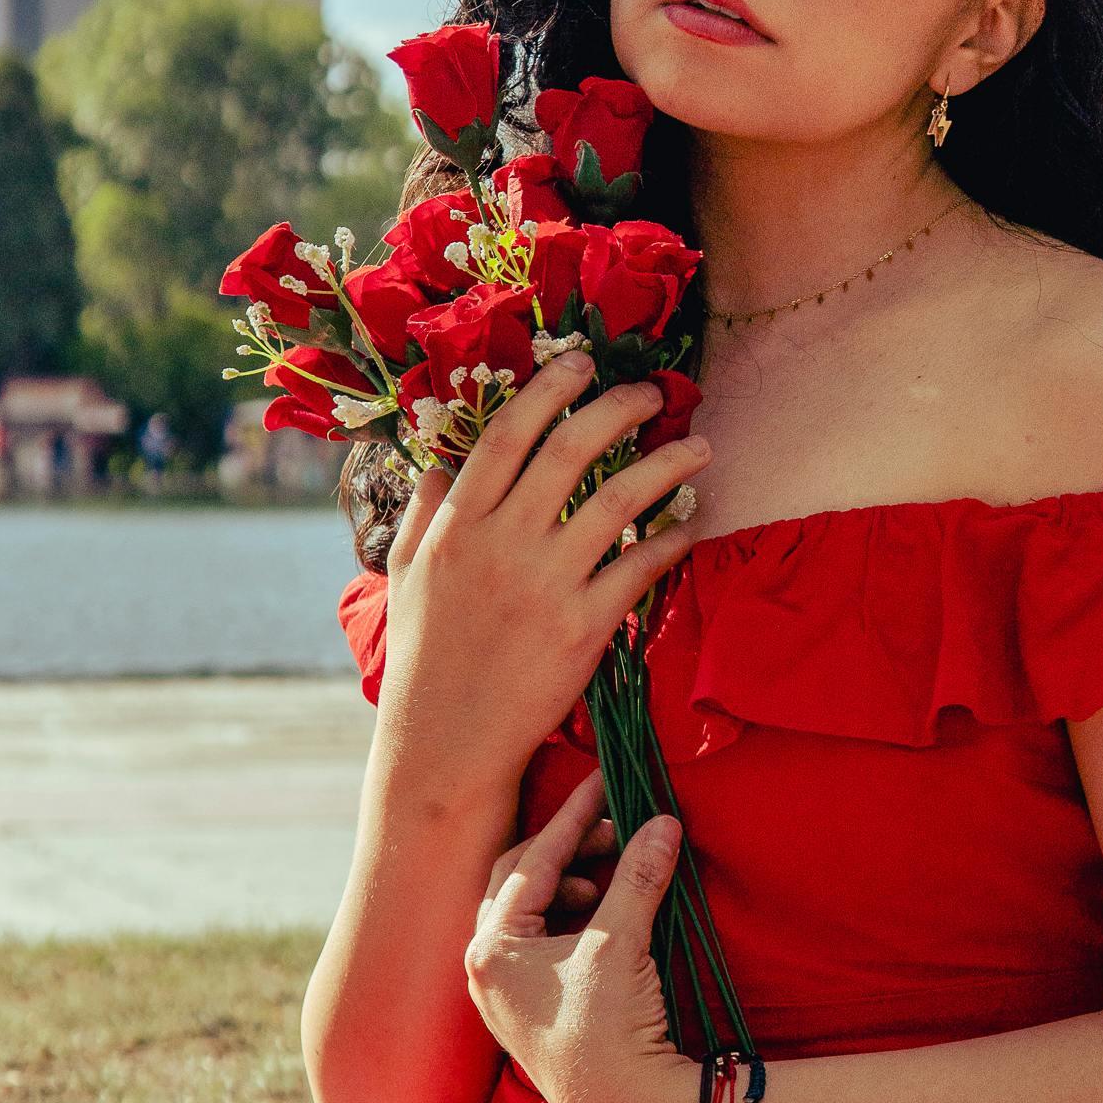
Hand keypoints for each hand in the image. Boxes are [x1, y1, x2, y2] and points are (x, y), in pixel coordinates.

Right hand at [372, 351, 711, 797]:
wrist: (444, 741)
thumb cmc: (423, 658)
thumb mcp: (403, 575)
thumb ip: (424, 515)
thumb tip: (440, 466)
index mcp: (458, 525)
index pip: (507, 434)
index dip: (548, 389)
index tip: (580, 361)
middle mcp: (503, 543)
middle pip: (571, 450)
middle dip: (620, 408)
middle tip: (654, 393)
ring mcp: (545, 584)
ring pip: (619, 500)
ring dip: (667, 465)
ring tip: (699, 449)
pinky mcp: (583, 628)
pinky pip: (641, 568)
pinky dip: (672, 539)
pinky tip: (690, 526)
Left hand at [463, 764, 691, 1102]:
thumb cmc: (608, 1030)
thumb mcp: (620, 944)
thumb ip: (637, 875)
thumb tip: (663, 820)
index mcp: (489, 950)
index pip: (531, 862)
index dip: (573, 817)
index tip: (603, 781)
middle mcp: (485, 968)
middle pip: (522, 881)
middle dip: (571, 849)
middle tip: (616, 827)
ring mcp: (506, 991)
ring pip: (534, 910)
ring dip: (575, 882)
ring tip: (614, 876)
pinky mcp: (533, 1007)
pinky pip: (545, 938)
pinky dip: (577, 915)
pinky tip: (608, 909)